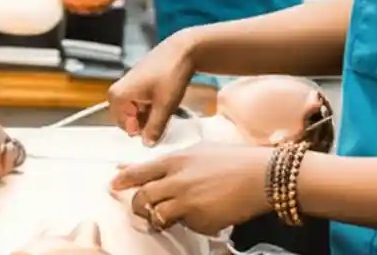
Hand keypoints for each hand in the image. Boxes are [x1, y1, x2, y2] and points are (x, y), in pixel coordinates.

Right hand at [107, 32, 196, 144]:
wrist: (183, 50)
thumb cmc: (171, 74)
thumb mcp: (165, 106)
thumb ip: (154, 128)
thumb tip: (147, 145)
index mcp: (118, 96)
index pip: (125, 127)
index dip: (143, 131)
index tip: (159, 129)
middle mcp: (119, 90)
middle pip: (129, 120)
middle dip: (145, 123)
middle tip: (164, 119)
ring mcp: (128, 86)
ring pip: (136, 112)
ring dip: (150, 116)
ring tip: (166, 109)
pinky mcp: (138, 83)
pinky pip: (140, 103)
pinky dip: (151, 107)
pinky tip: (165, 103)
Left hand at [111, 145, 272, 235]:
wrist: (262, 176)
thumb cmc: (237, 161)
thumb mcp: (202, 151)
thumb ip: (177, 160)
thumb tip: (157, 165)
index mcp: (178, 159)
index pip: (141, 170)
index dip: (124, 178)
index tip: (113, 183)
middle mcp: (177, 179)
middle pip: (143, 197)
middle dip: (138, 205)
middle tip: (142, 208)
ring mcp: (187, 201)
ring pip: (157, 214)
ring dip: (157, 218)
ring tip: (167, 217)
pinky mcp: (198, 219)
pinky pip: (183, 225)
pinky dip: (186, 223)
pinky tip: (199, 215)